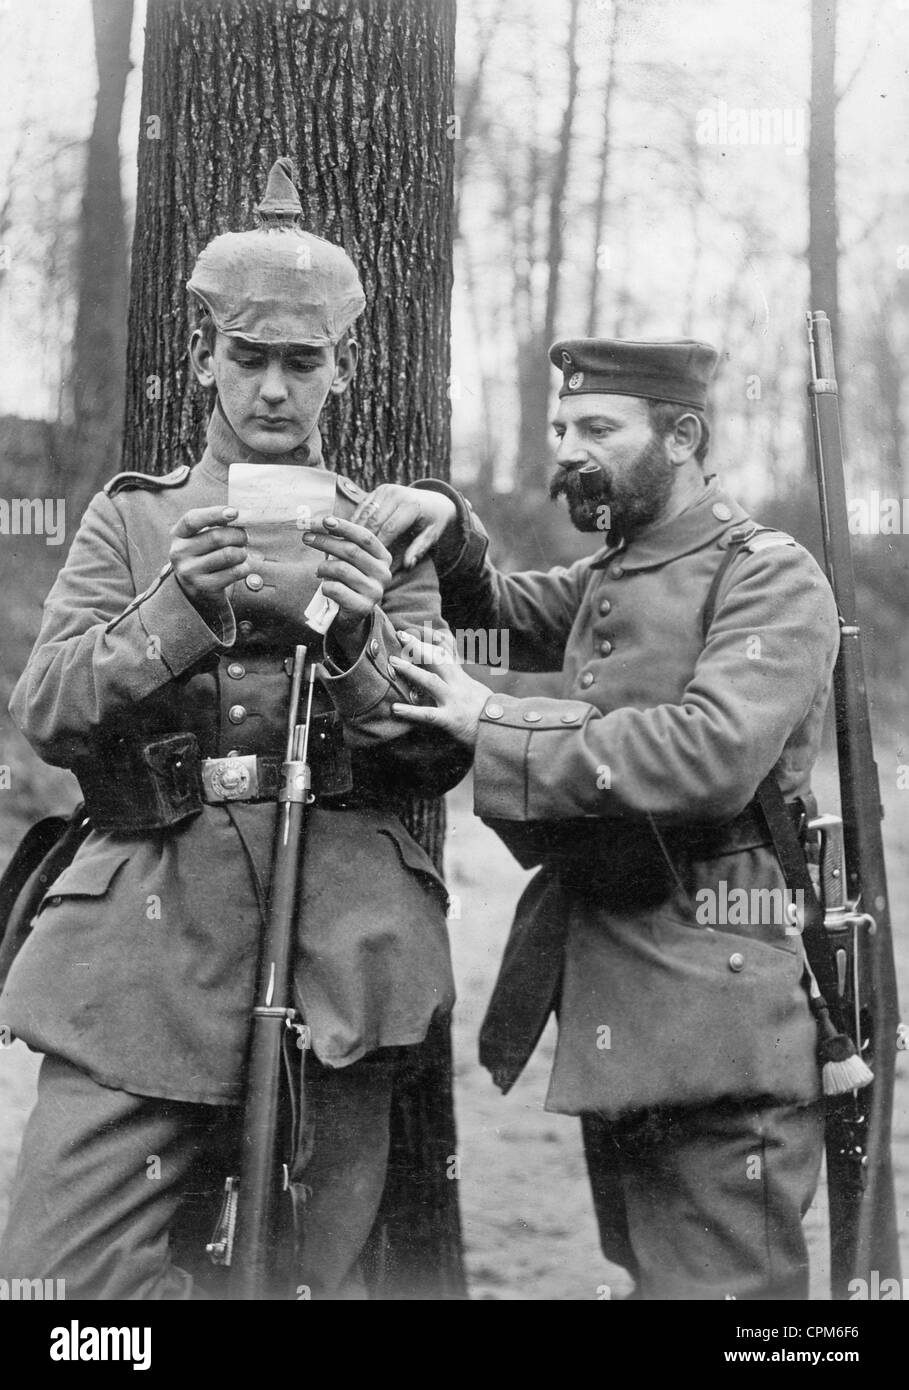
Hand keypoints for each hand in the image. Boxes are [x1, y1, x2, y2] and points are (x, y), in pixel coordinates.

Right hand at [169, 506, 249, 606]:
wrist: (195, 588)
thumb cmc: (204, 554)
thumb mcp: (201, 537)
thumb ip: (216, 525)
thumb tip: (238, 516)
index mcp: (178, 535)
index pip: (192, 519)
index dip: (214, 513)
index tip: (234, 512)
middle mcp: (180, 553)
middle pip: (217, 537)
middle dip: (238, 535)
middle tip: (244, 538)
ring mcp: (190, 572)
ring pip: (228, 555)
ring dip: (242, 552)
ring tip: (241, 554)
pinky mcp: (204, 587)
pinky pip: (234, 572)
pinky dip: (244, 568)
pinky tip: (240, 568)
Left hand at [301, 515, 392, 646]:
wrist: (351, 616)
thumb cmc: (347, 581)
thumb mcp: (349, 561)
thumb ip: (342, 542)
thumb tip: (319, 521)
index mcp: (383, 557)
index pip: (365, 536)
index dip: (344, 526)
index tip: (324, 520)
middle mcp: (383, 573)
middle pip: (351, 550)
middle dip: (325, 541)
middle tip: (306, 537)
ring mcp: (375, 591)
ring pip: (341, 569)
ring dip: (323, 567)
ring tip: (318, 571)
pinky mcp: (363, 607)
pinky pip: (336, 589)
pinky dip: (325, 586)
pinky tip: (325, 588)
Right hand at [352, 484, 455, 568]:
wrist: (435, 500)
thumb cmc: (433, 522)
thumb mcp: (432, 536)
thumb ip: (419, 549)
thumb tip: (408, 565)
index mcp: (411, 506)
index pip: (389, 529)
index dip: (379, 546)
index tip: (370, 562)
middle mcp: (396, 494)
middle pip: (374, 520)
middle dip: (363, 539)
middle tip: (353, 557)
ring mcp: (385, 490)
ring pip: (365, 513)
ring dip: (354, 530)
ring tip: (347, 547)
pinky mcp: (378, 490)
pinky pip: (362, 507)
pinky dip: (355, 520)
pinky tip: (348, 535)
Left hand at [389, 630, 490, 748]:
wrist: (502, 730)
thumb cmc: (487, 713)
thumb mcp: (474, 690)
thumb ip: (459, 679)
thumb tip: (447, 669)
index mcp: (461, 679)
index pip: (442, 655)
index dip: (426, 643)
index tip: (408, 633)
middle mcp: (457, 686)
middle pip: (437, 660)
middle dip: (418, 647)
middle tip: (400, 636)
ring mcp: (453, 701)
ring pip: (431, 681)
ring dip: (411, 670)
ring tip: (393, 663)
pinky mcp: (450, 720)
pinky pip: (428, 715)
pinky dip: (411, 711)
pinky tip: (395, 709)